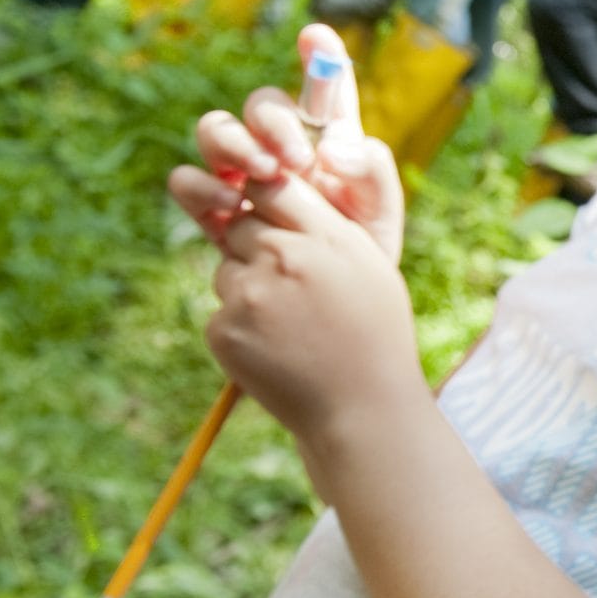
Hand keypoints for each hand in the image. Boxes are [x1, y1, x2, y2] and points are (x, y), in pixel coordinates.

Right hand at [167, 25, 403, 261]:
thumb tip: (331, 147)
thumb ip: (369, 171)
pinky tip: (233, 207)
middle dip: (272, 122)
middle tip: (295, 158)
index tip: (316, 36)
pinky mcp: (213, 209)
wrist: (328, 309)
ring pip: (215, 131)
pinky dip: (204, 187)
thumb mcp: (379, 213)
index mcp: (328, 140)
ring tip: (263, 177)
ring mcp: (242, 175)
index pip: (322, 89)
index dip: (319, 55)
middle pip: (259, 104)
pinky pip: (188, 181)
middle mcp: (280, 149)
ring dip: (235, 146)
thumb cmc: (360, 252)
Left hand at [203, 169, 423, 449]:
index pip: (273, 188)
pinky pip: (221, 310)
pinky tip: (275, 347)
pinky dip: (240, 325)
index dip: (269, 200)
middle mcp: (286, 259)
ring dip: (246, 285)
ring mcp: (250, 296)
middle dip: (254, 243)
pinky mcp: (225, 330)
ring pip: (226, 268)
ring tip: (288, 322)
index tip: (278, 219)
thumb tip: (281, 187)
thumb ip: (326, 226)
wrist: (361, 409)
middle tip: (286, 279)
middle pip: (239, 224)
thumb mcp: (371, 267)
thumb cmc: (375, 334)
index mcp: (328, 237)